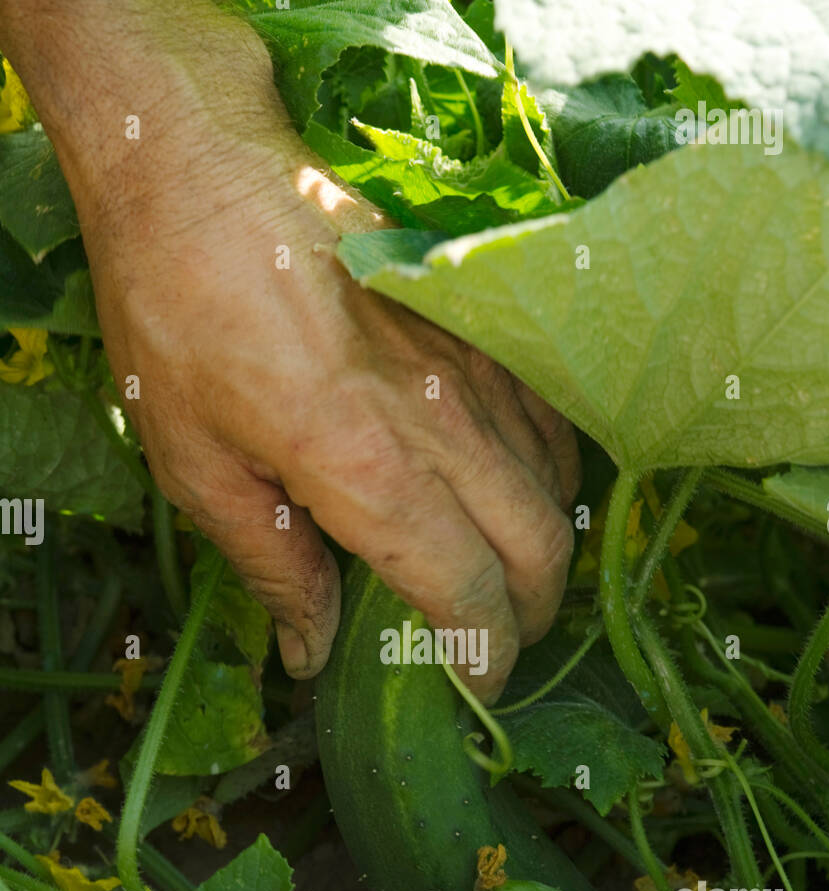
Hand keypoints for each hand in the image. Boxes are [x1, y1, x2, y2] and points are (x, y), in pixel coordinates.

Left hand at [9, 2, 578, 701]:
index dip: (483, 655)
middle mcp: (442, 420)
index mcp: (363, 466)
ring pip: (557, 486)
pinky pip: (551, 421)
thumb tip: (314, 654)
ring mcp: (475, 365)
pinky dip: (549, 478)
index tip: (473, 687)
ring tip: (501, 581)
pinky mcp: (483, 328)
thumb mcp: (195, 464)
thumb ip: (273, 567)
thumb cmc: (178, 317)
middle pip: (539, 545)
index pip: (466, 589)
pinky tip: (513, 497)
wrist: (204, 172)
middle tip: (493, 645)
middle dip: (530, 615)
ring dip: (542, 550)